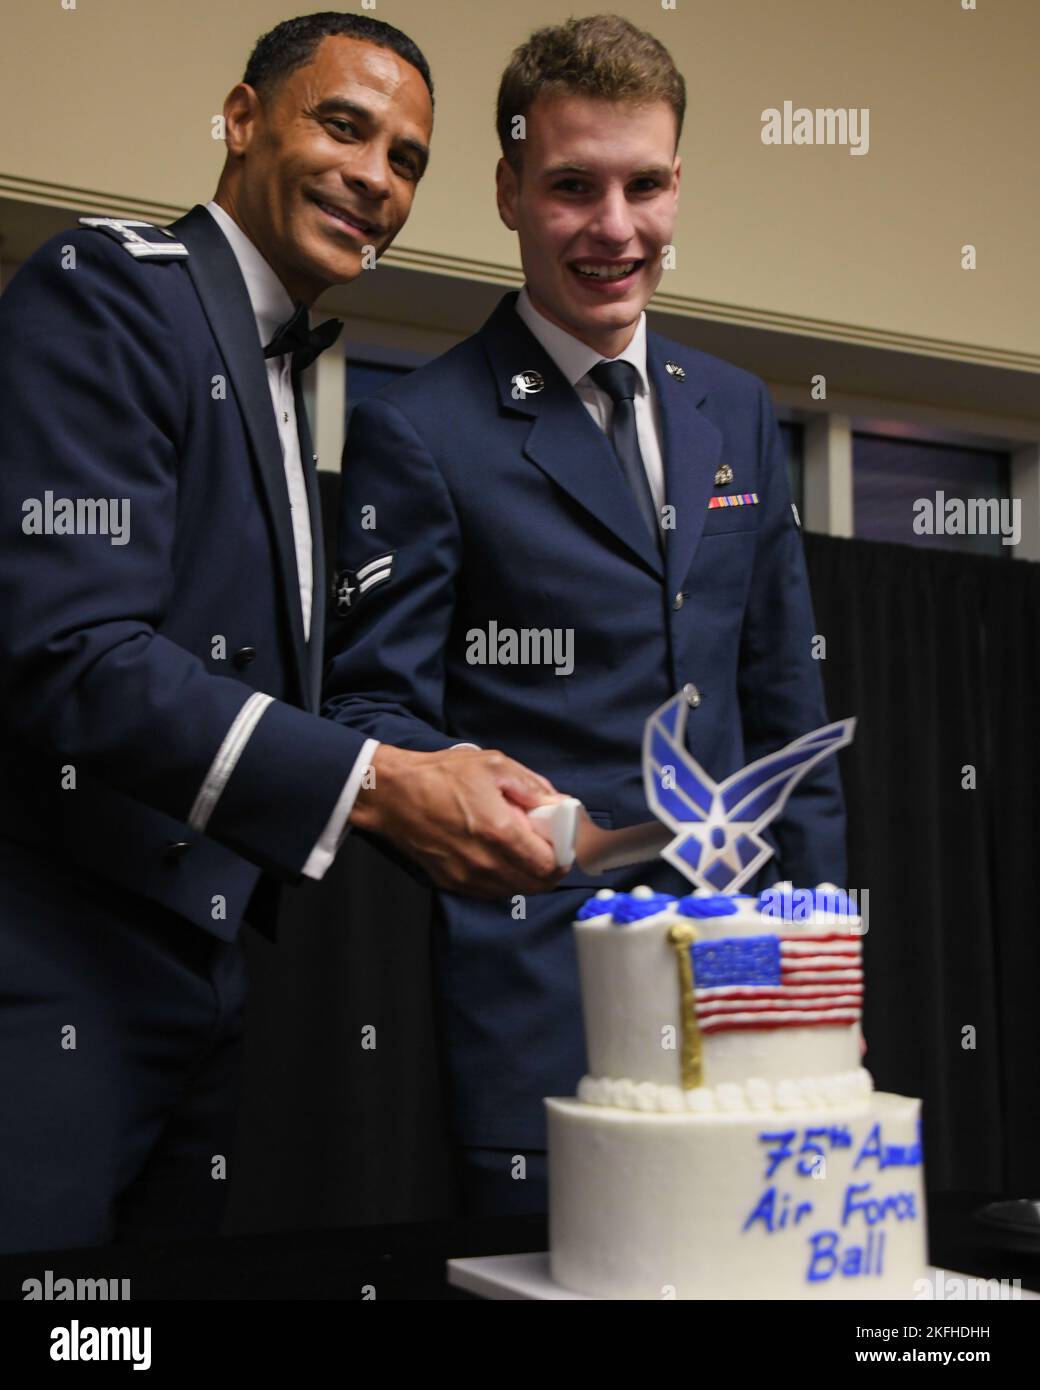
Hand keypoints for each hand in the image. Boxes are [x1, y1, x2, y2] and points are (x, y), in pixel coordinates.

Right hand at [348, 745, 567, 898]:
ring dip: (527, 875)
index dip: (564, 856)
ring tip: (521, 848)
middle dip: (550, 868)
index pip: (550, 865)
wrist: (393, 795)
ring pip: (515, 890)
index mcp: (499, 831)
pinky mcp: (453, 883)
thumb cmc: (440, 776)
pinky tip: (499, 856)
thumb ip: (533, 787)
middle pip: (537, 884)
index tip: (563, 843)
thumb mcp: (494, 766)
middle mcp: (485, 862)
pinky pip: (491, 891)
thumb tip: (561, 804)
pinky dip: (504, 879)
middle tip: (547, 846)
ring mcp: (467, 876)